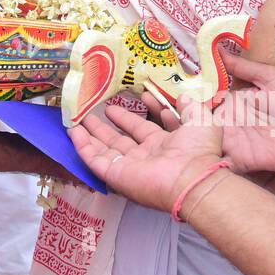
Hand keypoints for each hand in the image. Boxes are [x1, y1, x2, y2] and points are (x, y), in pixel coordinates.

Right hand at [67, 96, 223, 211]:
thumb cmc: (199, 149)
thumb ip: (190, 106)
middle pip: (119, 141)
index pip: (142, 129)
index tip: (118, 104)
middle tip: (92, 113)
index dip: (130, 116)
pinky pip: (95, 160)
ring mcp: (128, 167)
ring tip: (77, 120)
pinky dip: (82, 147)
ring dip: (90, 135)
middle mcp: (144, 158)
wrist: (192, 177)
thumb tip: (182, 96)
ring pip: (104, 150)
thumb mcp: (200, 120)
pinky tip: (74, 133)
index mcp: (164, 146)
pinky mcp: (115, 175)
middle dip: (105, 127)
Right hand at [156, 53, 274, 174]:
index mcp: (232, 104)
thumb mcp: (271, 77)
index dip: (178, 97)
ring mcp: (233, 143)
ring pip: (199, 142)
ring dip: (178, 138)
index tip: (154, 90)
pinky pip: (217, 161)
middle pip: (193, 123)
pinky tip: (178, 155)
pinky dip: (200, 159)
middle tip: (143, 107)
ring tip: (152, 130)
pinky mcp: (242, 160)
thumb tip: (221, 51)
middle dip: (168, 117)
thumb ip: (244, 68)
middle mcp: (227, 124)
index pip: (200, 101)